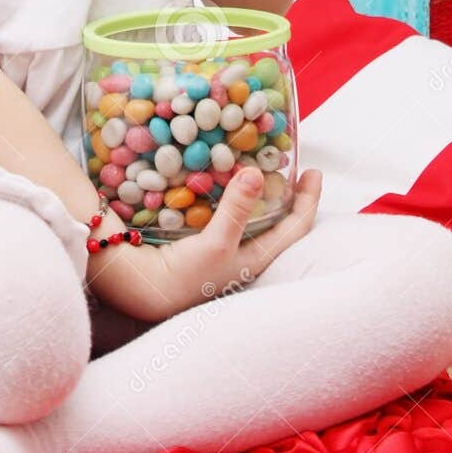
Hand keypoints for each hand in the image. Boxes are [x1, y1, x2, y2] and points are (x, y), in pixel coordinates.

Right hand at [85, 166, 322, 323]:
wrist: (138, 290)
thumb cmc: (184, 277)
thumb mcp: (216, 244)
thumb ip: (237, 209)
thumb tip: (257, 173)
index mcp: (256, 259)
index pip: (295, 227)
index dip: (308, 200)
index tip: (313, 171)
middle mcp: (241, 253)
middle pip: (274, 218)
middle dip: (282, 191)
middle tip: (283, 162)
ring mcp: (220, 246)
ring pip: (247, 213)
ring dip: (252, 189)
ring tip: (254, 163)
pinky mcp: (198, 237)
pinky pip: (219, 209)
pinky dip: (224, 191)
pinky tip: (217, 174)